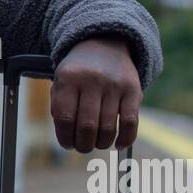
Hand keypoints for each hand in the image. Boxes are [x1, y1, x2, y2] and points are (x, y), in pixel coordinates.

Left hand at [50, 36, 141, 152]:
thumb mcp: (61, 82)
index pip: (65, 118)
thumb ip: (59, 108)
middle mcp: (92, 80)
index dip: (65, 137)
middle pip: (87, 126)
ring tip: (97, 143)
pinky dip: (125, 139)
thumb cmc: (78, 73)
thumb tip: (67, 139)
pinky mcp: (133, 90)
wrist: (104, 45)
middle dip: (83, 144)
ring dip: (102, 143)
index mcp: (69, 78)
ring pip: (108, 128)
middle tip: (82, 147)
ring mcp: (114, 84)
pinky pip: (130, 122)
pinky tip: (118, 145)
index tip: (67, 144)